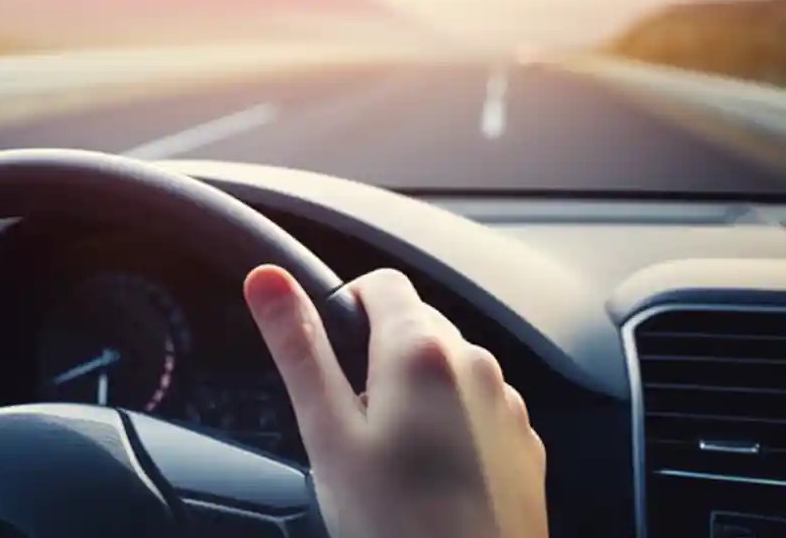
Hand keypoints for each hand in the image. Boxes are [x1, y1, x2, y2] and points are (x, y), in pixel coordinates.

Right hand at [244, 266, 546, 537]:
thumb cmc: (395, 525)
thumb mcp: (327, 433)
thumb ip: (298, 347)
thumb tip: (266, 278)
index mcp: (421, 350)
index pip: (379, 282)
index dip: (344, 311)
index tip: (330, 364)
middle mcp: (475, 363)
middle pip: (414, 324)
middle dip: (376, 357)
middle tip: (351, 424)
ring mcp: (506, 404)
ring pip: (446, 368)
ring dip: (414, 391)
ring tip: (390, 460)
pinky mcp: (524, 442)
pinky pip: (476, 408)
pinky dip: (449, 424)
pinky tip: (430, 478)